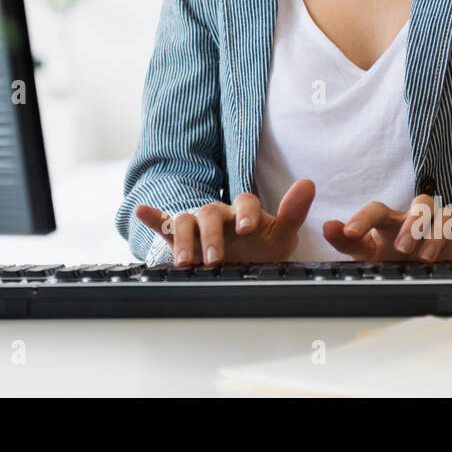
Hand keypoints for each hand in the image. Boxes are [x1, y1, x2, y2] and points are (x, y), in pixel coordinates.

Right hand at [134, 179, 314, 266]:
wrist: (242, 268)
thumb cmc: (262, 250)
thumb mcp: (282, 236)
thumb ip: (293, 212)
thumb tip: (308, 183)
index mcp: (243, 210)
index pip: (244, 200)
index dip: (246, 213)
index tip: (248, 230)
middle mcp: (218, 213)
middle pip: (210, 213)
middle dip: (212, 237)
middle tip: (216, 259)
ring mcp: (197, 224)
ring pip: (186, 221)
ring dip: (184, 239)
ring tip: (186, 262)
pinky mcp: (178, 237)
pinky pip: (163, 223)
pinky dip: (153, 217)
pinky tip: (142, 211)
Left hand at [324, 194, 451, 262]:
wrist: (418, 269)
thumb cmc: (389, 257)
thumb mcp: (364, 255)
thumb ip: (345, 242)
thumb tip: (326, 224)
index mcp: (390, 221)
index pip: (377, 210)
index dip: (363, 218)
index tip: (350, 232)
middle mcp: (417, 219)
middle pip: (420, 204)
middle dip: (412, 224)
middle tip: (401, 249)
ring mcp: (442, 227)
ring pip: (446, 216)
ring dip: (438, 232)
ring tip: (427, 257)